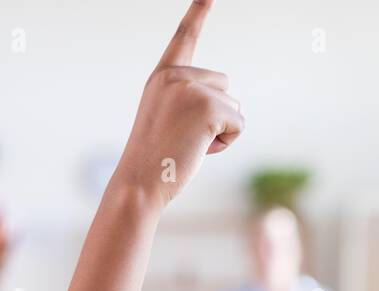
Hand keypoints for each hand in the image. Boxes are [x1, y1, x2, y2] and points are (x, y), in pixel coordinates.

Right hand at [110, 0, 243, 208]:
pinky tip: (199, 150)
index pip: (185, 36)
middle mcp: (176, 75)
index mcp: (162, 75)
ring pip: (234, 106)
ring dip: (221, 131)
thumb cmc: (155, 162)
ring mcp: (191, 88)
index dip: (198, 9)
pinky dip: (226, 142)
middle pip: (225, 84)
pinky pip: (239, 124)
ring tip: (189, 145)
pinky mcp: (208, 107)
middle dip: (217, 114)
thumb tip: (233, 109)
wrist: (139, 184)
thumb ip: (191, 102)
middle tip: (185, 138)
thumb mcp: (168, 121)